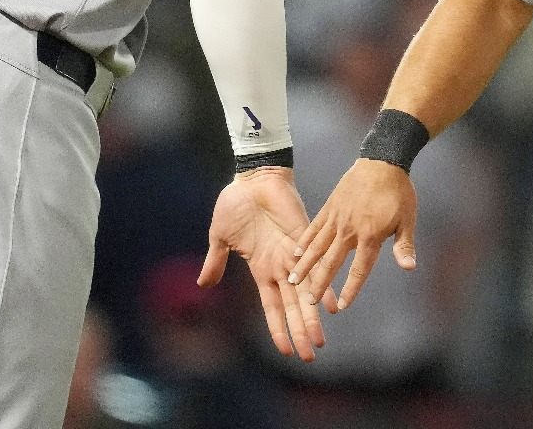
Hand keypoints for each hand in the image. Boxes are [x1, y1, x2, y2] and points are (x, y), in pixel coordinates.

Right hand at [197, 167, 327, 360]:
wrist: (251, 176)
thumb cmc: (235, 204)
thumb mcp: (220, 237)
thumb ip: (216, 262)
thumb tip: (202, 285)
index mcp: (261, 269)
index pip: (272, 307)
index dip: (278, 329)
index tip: (286, 351)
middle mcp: (280, 267)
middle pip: (292, 307)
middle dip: (300, 330)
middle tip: (311, 355)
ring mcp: (292, 254)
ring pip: (304, 292)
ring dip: (312, 316)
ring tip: (321, 339)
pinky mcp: (302, 238)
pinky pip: (315, 264)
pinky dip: (322, 283)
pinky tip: (331, 303)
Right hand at [291, 158, 417, 310]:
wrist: (382, 160)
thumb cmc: (398, 191)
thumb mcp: (407, 219)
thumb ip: (404, 245)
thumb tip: (409, 268)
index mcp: (370, 236)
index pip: (360, 269)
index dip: (351, 288)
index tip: (342, 305)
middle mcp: (349, 230)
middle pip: (332, 262)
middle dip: (320, 284)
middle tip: (309, 302)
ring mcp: (337, 217)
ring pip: (317, 246)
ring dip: (306, 265)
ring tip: (294, 280)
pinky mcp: (330, 206)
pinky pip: (314, 227)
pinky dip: (305, 241)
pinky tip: (296, 253)